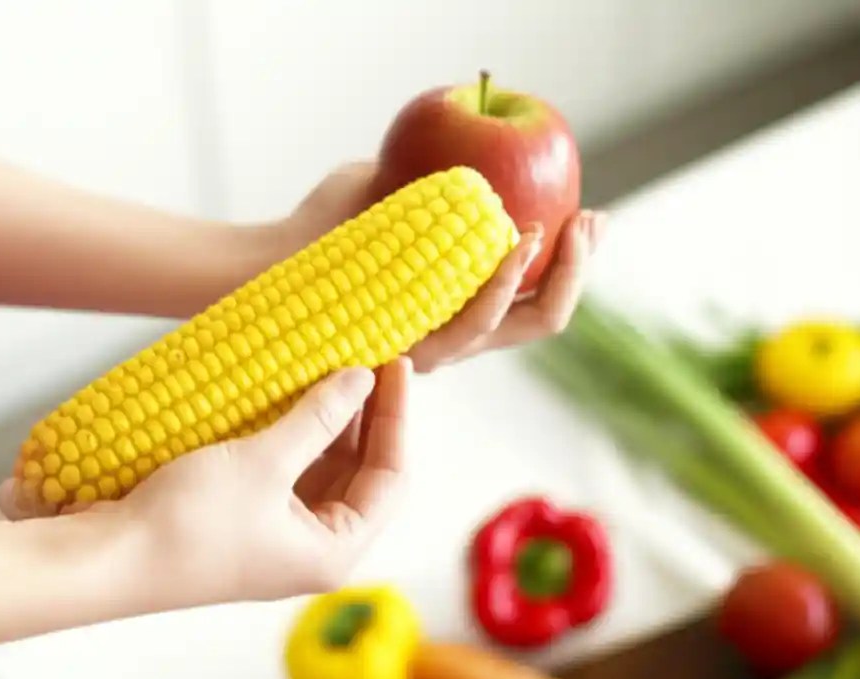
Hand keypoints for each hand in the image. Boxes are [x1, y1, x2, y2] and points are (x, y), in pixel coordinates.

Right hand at [0, 359, 410, 605]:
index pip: (391, 478)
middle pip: (361, 473)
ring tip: (334, 366)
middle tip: (367, 356)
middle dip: (365, 416)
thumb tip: (362, 378)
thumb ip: (317, 418)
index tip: (394, 364)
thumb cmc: (187, 525)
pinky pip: (284, 469)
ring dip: (328, 421)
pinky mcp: (243, 519)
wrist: (104, 560)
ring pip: (322, 468)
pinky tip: (290, 394)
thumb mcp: (263, 463)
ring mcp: (275, 534)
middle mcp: (311, 548)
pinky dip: (292, 433)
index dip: (396, 417)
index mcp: (333, 553)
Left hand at [280, 161, 607, 371]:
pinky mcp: (409, 349)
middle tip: (593, 222)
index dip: (572, 262)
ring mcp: (434, 349)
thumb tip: (459, 148)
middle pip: (542, 318)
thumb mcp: (379, 188)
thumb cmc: (317, 231)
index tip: (593, 216)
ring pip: (519, 326)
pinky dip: (502, 282)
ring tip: (564, 228)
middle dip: (580, 271)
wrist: (265, 263)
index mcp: (456, 307)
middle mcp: (453, 337)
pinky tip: (517, 241)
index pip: (532, 295)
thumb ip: (421, 178)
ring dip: (555, 276)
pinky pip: (471, 324)